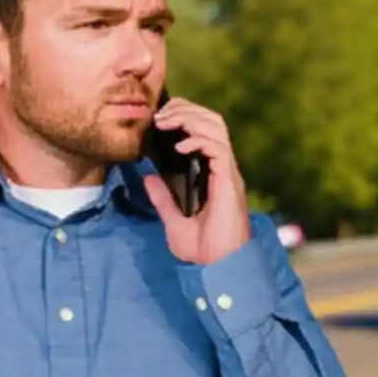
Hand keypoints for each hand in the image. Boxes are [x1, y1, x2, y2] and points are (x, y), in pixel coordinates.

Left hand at [142, 96, 250, 264]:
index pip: (205, 130)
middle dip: (186, 109)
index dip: (185, 116)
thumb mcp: (173, 221)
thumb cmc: (203, 250)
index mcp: (213, 173)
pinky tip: (180, 148)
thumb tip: (148, 176)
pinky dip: (199, 141)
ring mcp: (228, 173)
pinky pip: (219, 149)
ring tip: (167, 122)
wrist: (219, 267)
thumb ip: (162, 198)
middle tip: (160, 115)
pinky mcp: (229, 181)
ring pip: (217, 128)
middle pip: (212, 120)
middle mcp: (223, 168)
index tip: (160, 118)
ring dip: (190, 118)